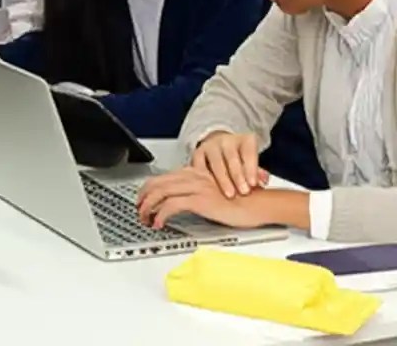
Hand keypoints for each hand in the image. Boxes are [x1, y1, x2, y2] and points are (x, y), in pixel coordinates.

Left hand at [136, 167, 272, 229]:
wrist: (258, 203)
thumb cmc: (241, 200)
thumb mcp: (213, 192)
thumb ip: (196, 192)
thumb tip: (179, 202)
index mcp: (196, 172)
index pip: (163, 177)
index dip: (148, 189)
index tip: (143, 200)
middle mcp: (194, 176)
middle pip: (157, 182)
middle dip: (143, 197)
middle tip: (139, 210)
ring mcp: (196, 187)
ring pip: (160, 192)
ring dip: (148, 206)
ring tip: (145, 218)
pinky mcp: (200, 200)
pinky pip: (171, 205)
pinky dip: (160, 214)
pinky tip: (159, 223)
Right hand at [191, 131, 264, 197]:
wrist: (220, 147)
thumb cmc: (240, 159)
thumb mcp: (251, 162)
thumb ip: (257, 172)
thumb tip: (263, 182)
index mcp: (244, 140)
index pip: (249, 153)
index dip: (251, 169)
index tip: (253, 184)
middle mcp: (227, 140)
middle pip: (232, 158)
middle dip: (238, 176)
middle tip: (243, 192)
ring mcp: (211, 145)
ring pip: (216, 162)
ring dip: (223, 180)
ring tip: (229, 195)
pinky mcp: (198, 152)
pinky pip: (200, 165)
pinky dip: (204, 177)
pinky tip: (209, 188)